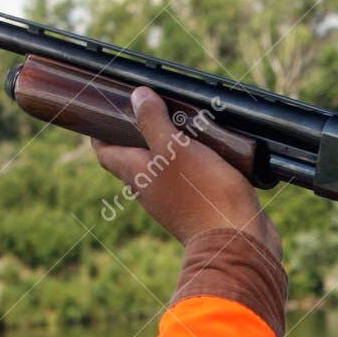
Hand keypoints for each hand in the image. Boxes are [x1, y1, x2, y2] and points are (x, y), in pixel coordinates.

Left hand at [92, 87, 280, 256]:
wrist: (237, 240)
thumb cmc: (202, 193)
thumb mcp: (174, 149)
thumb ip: (153, 122)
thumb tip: (136, 96)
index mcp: (137, 175)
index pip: (106, 153)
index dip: (100, 133)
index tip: (103, 114)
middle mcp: (150, 190)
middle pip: (134, 160)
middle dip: (138, 135)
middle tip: (150, 108)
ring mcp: (175, 201)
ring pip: (163, 170)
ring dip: (169, 148)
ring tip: (185, 122)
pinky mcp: (200, 207)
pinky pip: (189, 180)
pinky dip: (194, 163)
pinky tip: (211, 151)